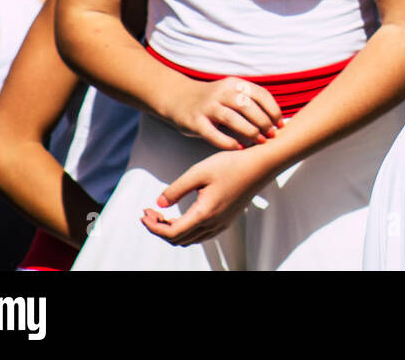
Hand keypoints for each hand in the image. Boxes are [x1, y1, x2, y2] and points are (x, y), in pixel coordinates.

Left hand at [140, 146, 275, 246]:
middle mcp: (214, 224)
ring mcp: (222, 224)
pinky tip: (181, 214)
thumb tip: (159, 203)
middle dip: (159, 228)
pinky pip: (201, 234)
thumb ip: (177, 189)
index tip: (143, 213)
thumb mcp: (199, 171)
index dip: (153, 227)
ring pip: (190, 239)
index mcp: (205, 214)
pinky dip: (186, 229)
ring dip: (172, 230)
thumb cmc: (231, 164)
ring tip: (161, 214)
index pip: (171, 233)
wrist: (261, 165)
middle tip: (149, 212)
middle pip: (179, 239)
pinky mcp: (227, 220)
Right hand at [165, 76, 282, 150]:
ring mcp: (207, 106)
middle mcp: (221, 92)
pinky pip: (213, 133)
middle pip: (248, 106)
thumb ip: (250, 101)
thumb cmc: (214, 100)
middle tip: (272, 135)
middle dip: (263, 122)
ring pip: (232, 118)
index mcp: (234, 84)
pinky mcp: (195, 121)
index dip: (273, 110)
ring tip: (260, 141)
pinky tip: (238, 148)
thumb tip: (277, 121)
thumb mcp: (232, 93)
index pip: (260, 94)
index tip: (280, 124)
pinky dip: (227, 142)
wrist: (178, 98)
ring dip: (249, 131)